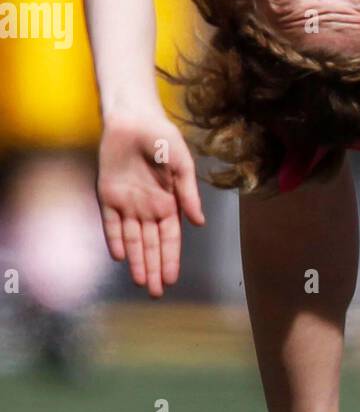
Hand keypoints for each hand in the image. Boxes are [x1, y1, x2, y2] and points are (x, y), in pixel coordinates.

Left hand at [97, 111, 204, 297]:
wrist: (133, 118)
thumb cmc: (162, 138)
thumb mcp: (182, 165)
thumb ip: (188, 194)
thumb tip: (199, 223)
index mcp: (168, 203)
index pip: (170, 238)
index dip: (171, 258)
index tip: (173, 279)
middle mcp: (148, 208)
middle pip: (151, 245)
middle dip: (155, 268)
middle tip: (157, 293)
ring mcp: (127, 203)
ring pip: (132, 239)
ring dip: (137, 261)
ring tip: (142, 283)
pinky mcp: (107, 195)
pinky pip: (110, 223)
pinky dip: (114, 239)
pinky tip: (120, 257)